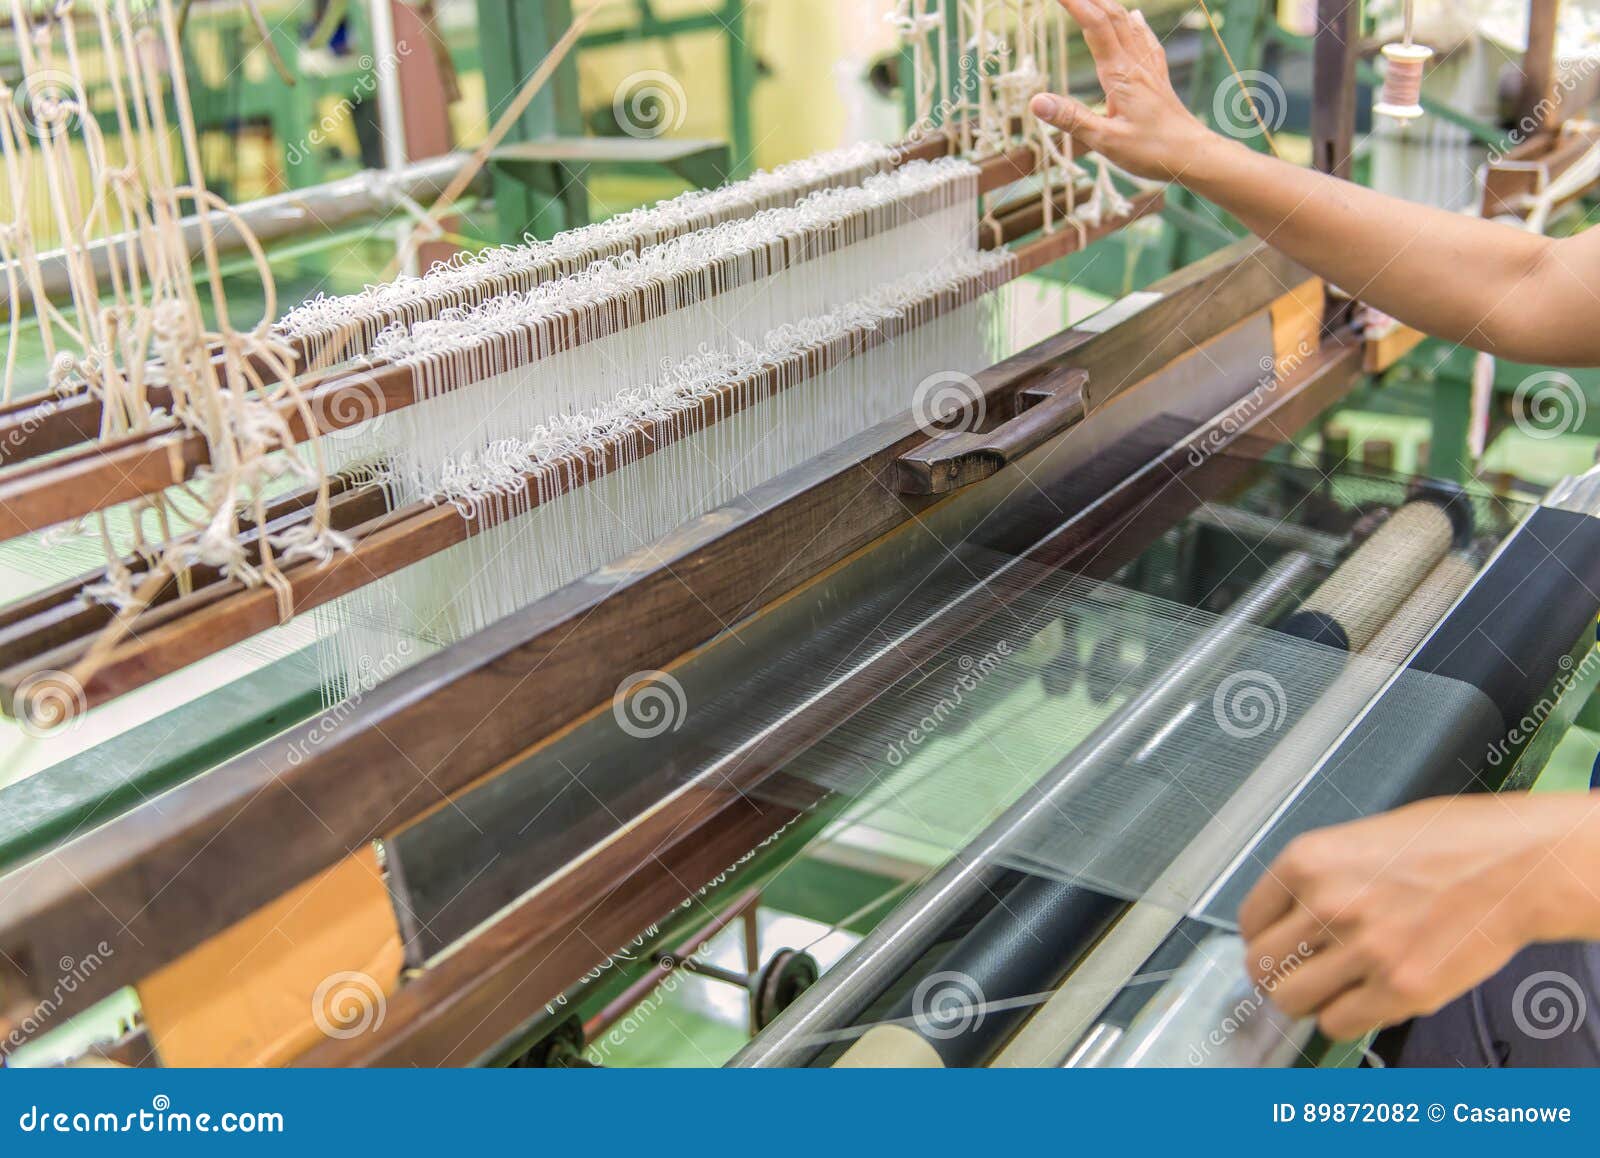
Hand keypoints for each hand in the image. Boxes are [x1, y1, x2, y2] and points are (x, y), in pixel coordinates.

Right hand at [1029, 0, 1228, 182]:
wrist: (1196, 156)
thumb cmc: (1154, 151)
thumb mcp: (1106, 141)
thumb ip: (1071, 119)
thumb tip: (1035, 101)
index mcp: (1121, 75)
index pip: (1094, 27)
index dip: (1075, 4)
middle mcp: (1136, 65)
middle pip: (1112, 17)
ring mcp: (1150, 70)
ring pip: (1128, 25)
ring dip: (1109, 5)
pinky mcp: (1158, 79)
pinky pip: (1146, 40)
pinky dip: (1135, 23)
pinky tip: (1135, 16)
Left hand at [1238, 793, 1599, 1040]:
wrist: (1517, 865)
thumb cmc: (1450, 843)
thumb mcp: (1361, 838)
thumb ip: (1317, 877)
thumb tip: (1284, 916)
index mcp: (1309, 861)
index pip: (1249, 920)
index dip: (1262, 939)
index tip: (1275, 947)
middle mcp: (1327, 905)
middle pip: (1260, 967)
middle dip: (1276, 976)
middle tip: (1298, 975)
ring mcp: (1363, 949)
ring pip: (1292, 1000)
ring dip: (1308, 1000)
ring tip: (1333, 988)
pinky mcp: (1400, 988)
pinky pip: (1339, 1023)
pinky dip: (1345, 1018)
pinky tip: (1365, 999)